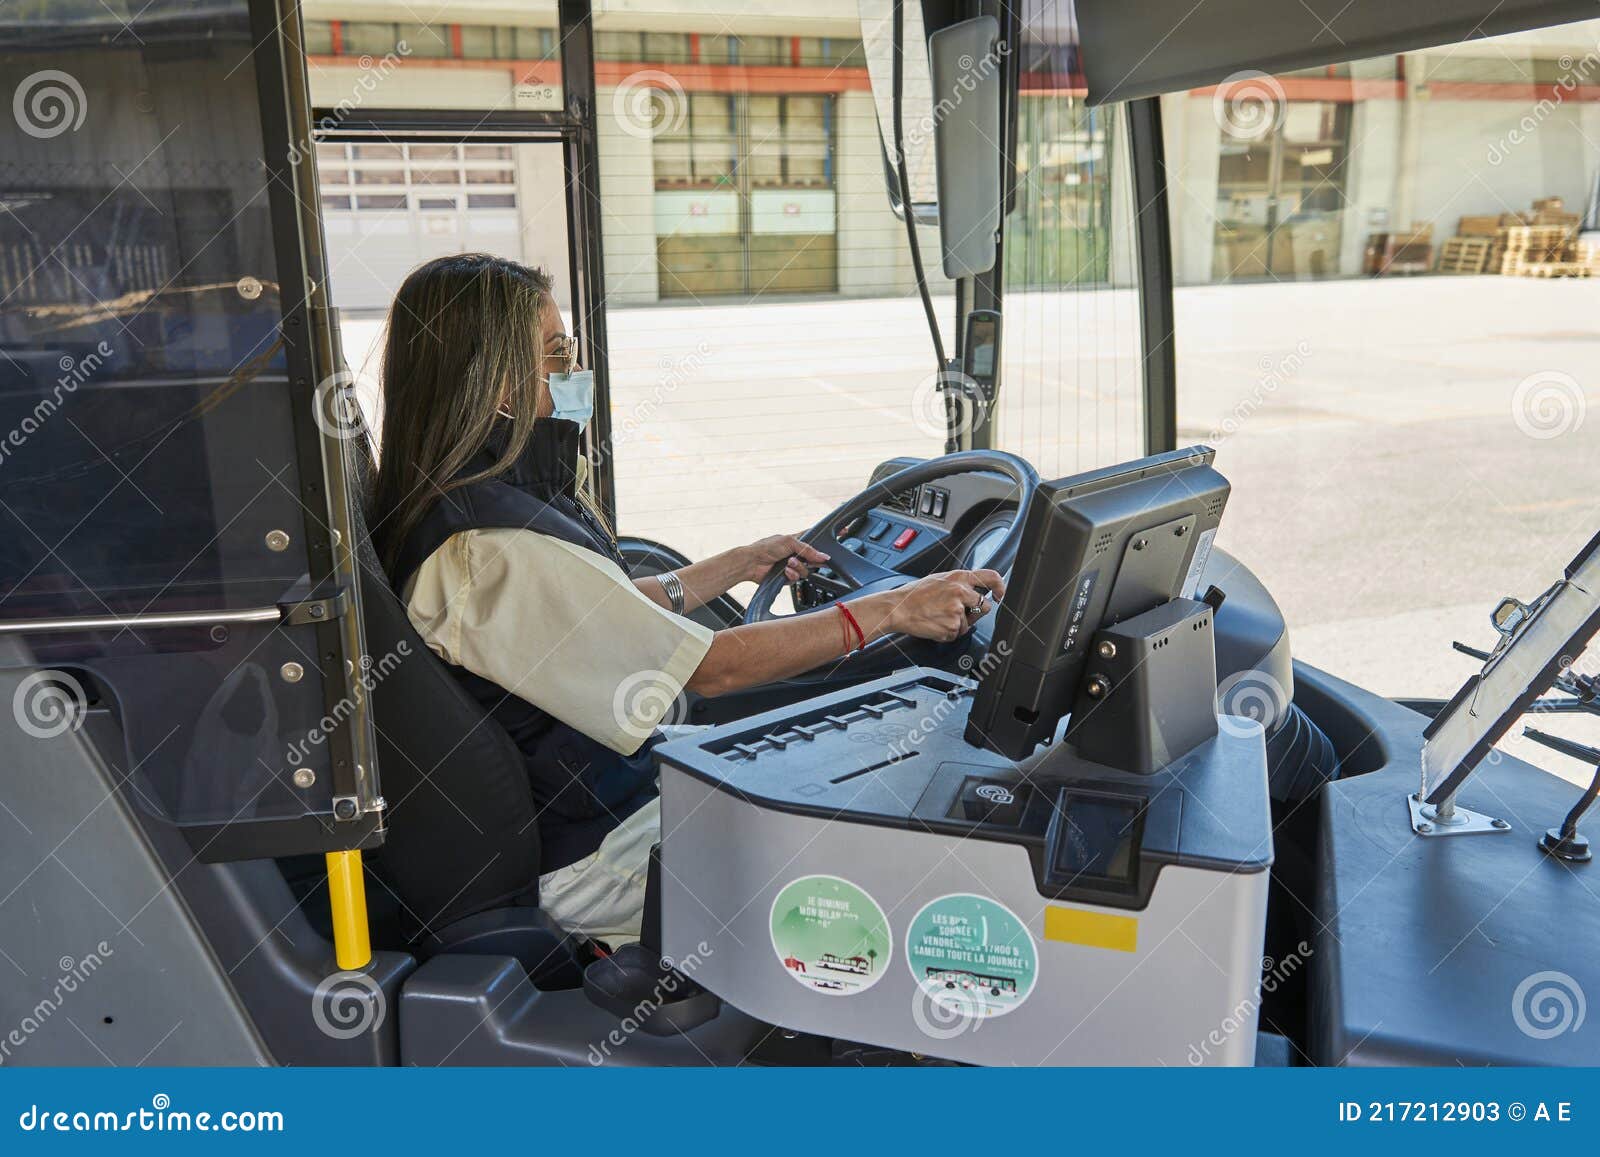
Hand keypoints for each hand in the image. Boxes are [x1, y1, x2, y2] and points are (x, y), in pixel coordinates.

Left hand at [740, 534, 829, 584]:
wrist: (751, 563)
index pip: (818, 537)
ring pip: (807, 570)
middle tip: (808, 558)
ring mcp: (794, 565)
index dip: (829, 536)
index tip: (844, 532)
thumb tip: (824, 556)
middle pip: (816, 558)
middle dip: (812, 559)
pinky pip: (797, 578)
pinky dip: (791, 575)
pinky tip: (785, 572)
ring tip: (788, 563)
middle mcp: (798, 553)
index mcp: (798, 540)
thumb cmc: (766, 547)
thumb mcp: (790, 542)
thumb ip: (808, 549)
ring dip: (798, 567)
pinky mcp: (788, 577)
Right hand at [879, 569, 1006, 642]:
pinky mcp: (952, 627)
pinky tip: (935, 624)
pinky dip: (948, 632)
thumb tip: (972, 590)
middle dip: (975, 612)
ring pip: (969, 623)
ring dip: (957, 624)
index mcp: (959, 577)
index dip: (1000, 587)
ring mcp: (957, 610)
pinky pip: (957, 633)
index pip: (991, 577)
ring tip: (938, 617)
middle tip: (957, 612)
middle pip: (984, 606)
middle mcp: (961, 592)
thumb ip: (958, 583)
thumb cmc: (914, 595)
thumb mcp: (939, 579)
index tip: (999, 595)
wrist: (898, 608)